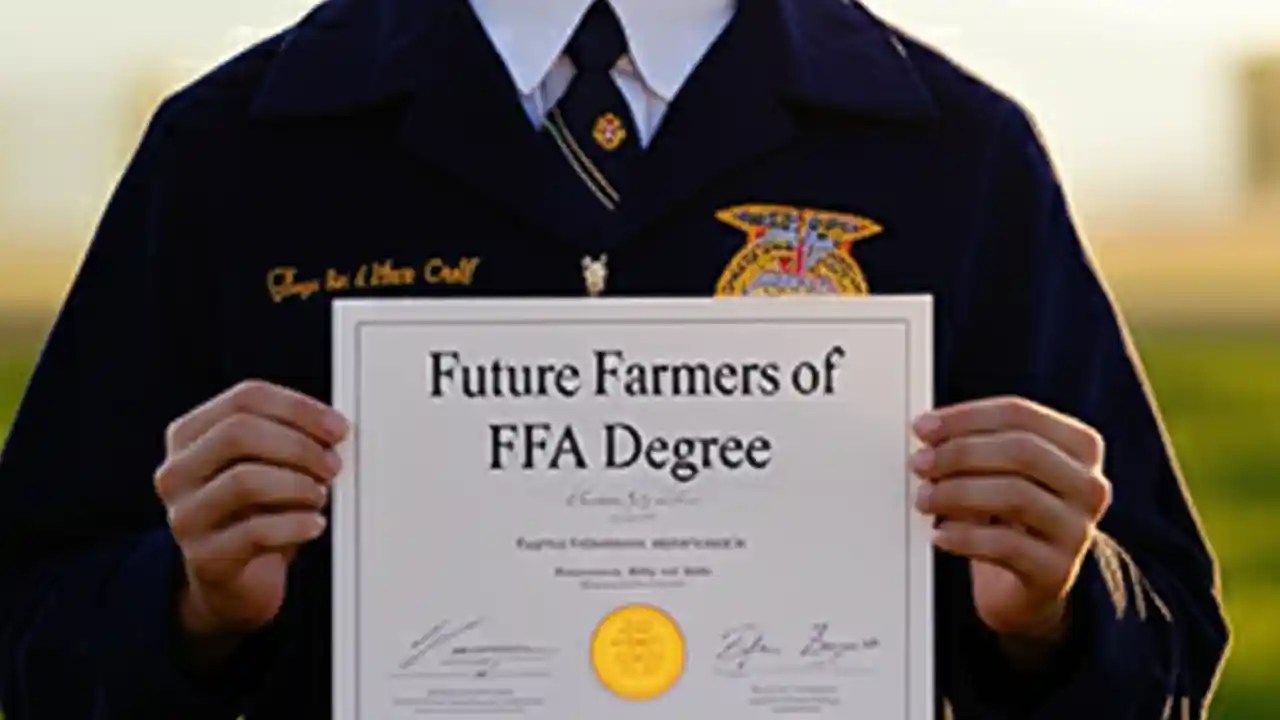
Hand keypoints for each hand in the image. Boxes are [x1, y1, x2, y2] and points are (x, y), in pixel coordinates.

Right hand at [153, 380, 348, 663]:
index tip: (338, 427)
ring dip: (299, 485)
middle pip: (238, 432)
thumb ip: (289, 437)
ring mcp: (185, 516)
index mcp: (189, 435)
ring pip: (245, 480)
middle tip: (332, 465)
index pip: (245, 398)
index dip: (299, 408)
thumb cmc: (256, 511)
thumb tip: (334, 429)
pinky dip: (296, 524)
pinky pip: (256, 532)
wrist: (234, 580)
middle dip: (299, 445)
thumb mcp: (267, 465)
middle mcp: (177, 472)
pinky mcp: (204, 558)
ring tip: (320, 496)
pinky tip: (314, 525)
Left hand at [911, 397, 1111, 654]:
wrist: (1021, 584)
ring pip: (1016, 495)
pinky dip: (965, 537)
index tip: (923, 427)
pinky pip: (1006, 545)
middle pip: (1022, 451)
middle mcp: (1089, 486)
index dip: (966, 417)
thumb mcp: (999, 471)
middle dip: (961, 453)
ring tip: (924, 498)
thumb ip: (974, 444)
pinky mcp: (1057, 571)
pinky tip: (939, 534)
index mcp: (1080, 447)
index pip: (1020, 415)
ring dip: (957, 492)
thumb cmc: (1006, 516)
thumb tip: (927, 431)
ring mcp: (1078, 530)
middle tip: (919, 463)